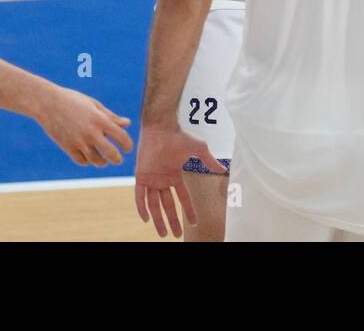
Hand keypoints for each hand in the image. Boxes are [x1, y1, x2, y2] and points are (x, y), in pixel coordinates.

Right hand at [35, 86, 132, 166]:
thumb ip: (111, 116)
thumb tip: (127, 124)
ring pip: (96, 161)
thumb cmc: (73, 101)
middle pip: (111, 154)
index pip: (122, 137)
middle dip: (117, 159)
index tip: (127, 148)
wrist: (47, 103)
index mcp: (100, 120)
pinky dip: (87, 161)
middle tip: (118, 159)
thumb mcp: (94, 105)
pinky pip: (82, 161)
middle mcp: (91, 132)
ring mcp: (78, 141)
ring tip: (103, 160)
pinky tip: (88, 156)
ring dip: (102, 162)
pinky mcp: (67, 147)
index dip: (128, 145)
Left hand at [134, 124, 226, 238]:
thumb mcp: (199, 149)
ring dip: (158, 219)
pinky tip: (146, 219)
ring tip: (163, 233)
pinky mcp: (141, 176)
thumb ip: (209, 160)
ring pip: (154, 205)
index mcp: (175, 176)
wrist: (161, 128)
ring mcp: (152, 179)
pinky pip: (139, 196)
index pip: (183, 198)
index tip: (194, 222)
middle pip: (168, 206)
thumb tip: (223, 169)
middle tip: (175, 235)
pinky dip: (141, 207)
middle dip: (172, 220)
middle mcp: (163, 180)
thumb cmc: (179, 136)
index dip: (188, 210)